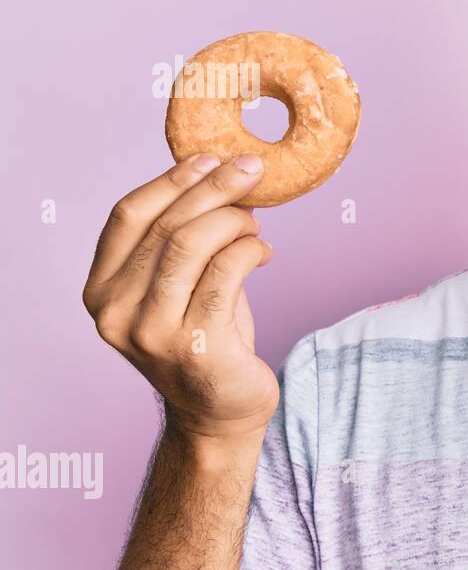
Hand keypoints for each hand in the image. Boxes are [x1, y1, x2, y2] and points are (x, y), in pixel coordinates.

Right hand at [82, 153, 278, 447]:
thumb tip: (220, 175)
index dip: (170, 181)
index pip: (127, 216)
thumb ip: (182, 240)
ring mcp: (152, 332)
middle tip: (251, 171)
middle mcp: (116, 312)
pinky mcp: (197, 345)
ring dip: (234, 220)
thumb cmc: (205, 337)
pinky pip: (227, 272)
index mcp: (100, 291)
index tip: (208, 158)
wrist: (221, 411)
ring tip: (257, 222)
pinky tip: (265, 251)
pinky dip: (251, 249)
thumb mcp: (180, 285)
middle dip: (214, 189)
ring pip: (193, 244)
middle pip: (166, 226)